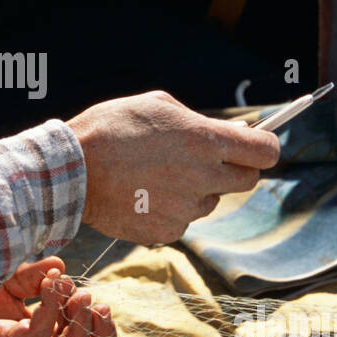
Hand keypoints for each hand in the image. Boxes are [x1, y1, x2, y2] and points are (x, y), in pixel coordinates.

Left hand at [0, 257, 116, 336]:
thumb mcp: (6, 284)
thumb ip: (35, 278)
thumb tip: (61, 268)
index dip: (100, 335)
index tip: (98, 300)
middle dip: (99, 336)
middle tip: (96, 302)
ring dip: (79, 325)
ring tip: (79, 294)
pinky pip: (36, 335)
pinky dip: (51, 308)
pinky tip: (51, 285)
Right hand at [67, 89, 280, 243]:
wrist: (71, 170)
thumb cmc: (112, 128)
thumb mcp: (159, 106)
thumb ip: (201, 121)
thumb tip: (233, 133)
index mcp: (206, 141)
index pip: (265, 152)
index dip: (263, 147)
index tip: (254, 145)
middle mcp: (203, 178)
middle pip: (247, 181)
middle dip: (233, 169)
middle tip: (205, 159)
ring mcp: (186, 208)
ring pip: (209, 201)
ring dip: (196, 190)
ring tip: (157, 175)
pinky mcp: (167, 230)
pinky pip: (182, 219)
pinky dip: (169, 208)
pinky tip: (142, 192)